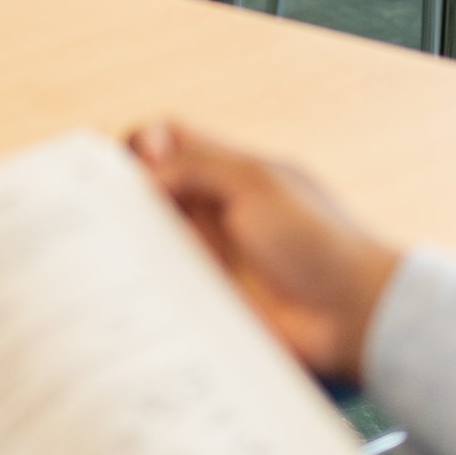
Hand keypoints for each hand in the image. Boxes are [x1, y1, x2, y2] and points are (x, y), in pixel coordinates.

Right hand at [128, 122, 403, 383]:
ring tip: (106, 243)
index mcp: (227, 170)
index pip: (169, 141)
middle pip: (152, 188)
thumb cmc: (317, 238)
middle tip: (101, 204)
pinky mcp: (207, 296)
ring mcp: (209, 253)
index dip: (141, 144)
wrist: (354, 313)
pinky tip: (125, 282)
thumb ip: (196, 166)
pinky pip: (164, 284)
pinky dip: (142, 280)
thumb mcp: (254, 184)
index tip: (122, 163)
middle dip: (122, 191)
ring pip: (150, 237)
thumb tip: (143, 169)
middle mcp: (212, 208)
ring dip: (128, 237)